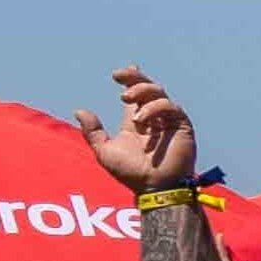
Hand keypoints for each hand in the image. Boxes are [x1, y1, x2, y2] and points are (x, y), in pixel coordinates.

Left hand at [92, 67, 205, 195]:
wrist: (153, 187)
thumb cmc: (130, 173)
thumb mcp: (104, 151)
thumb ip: (93, 132)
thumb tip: (79, 111)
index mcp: (136, 122)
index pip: (135, 96)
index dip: (130, 80)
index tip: (119, 73)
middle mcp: (152, 119)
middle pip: (147, 89)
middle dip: (134, 78)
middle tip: (118, 75)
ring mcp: (167, 121)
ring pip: (158, 93)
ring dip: (141, 90)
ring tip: (125, 98)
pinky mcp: (180, 125)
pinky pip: (170, 106)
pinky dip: (154, 107)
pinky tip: (142, 118)